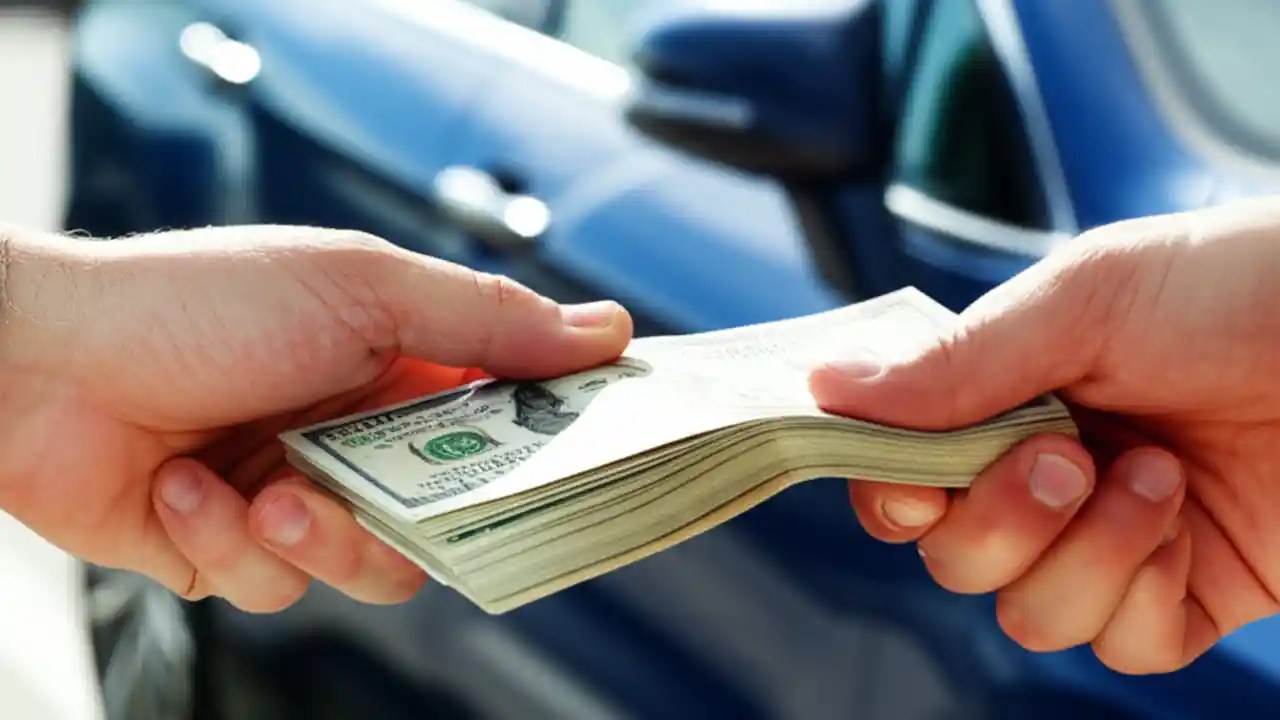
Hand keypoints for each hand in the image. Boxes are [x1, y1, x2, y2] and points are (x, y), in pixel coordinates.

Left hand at [0, 225, 631, 611]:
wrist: (41, 360)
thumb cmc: (198, 300)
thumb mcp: (365, 288)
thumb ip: (490, 320)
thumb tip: (608, 329)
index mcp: (400, 364)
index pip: (508, 419)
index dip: (540, 447)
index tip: (573, 461)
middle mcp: (358, 434)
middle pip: (448, 516)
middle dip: (411, 512)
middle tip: (379, 482)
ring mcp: (298, 494)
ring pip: (370, 569)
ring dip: (317, 536)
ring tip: (267, 490)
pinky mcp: (233, 550)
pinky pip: (275, 587)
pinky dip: (230, 541)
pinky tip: (188, 484)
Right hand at [810, 197, 1279, 673]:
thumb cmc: (1240, 285)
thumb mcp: (1086, 299)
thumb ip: (955, 363)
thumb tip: (826, 389)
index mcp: (1004, 400)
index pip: (899, 474)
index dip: (888, 488)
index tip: (912, 469)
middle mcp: (1044, 475)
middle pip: (950, 556)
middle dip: (997, 517)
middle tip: (1067, 453)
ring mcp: (1111, 539)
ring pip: (1024, 610)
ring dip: (1080, 551)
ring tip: (1152, 472)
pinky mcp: (1183, 594)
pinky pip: (1115, 642)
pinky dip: (1138, 588)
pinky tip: (1181, 514)